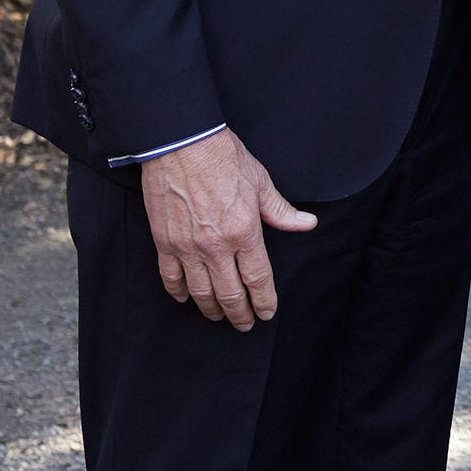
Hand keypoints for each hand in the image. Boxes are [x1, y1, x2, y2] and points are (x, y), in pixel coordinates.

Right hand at [139, 129, 317, 329]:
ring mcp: (187, 247)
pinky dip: (179, 292)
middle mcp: (215, 246)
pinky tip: (187, 299)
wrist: (181, 145)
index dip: (264, 300)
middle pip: (229, 293)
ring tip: (220, 317)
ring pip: (200, 292)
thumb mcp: (261, 183)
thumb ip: (281, 211)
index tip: (267, 313)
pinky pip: (171, 278)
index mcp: (244, 232)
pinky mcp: (164, 242)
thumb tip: (307, 224)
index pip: (258, 279)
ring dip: (212, 309)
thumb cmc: (224, 159)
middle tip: (245, 325)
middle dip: (240, 314)